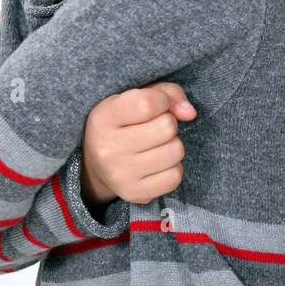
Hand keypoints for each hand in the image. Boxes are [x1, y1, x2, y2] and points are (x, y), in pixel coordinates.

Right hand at [81, 82, 196, 209]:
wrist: (94, 165)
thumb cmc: (123, 123)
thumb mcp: (135, 97)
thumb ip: (166, 93)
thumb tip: (190, 113)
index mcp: (104, 117)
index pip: (148, 103)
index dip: (162, 100)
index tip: (156, 104)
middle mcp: (108, 148)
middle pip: (167, 127)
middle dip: (168, 124)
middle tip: (153, 128)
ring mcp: (120, 174)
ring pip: (175, 151)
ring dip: (172, 145)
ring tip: (156, 145)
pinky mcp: (133, 193)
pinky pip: (174, 177)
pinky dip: (173, 168)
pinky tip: (157, 164)